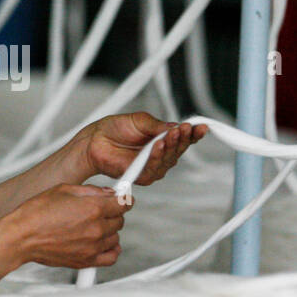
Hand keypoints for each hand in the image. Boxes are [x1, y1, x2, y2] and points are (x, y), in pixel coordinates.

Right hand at [5, 184, 130, 268]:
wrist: (21, 237)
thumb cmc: (36, 213)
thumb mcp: (63, 190)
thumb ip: (91, 190)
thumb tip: (107, 192)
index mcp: (93, 208)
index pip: (124, 203)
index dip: (122, 198)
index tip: (119, 198)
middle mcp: (96, 228)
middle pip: (120, 220)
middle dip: (111, 213)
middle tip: (98, 210)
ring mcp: (92, 247)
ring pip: (115, 237)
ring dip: (108, 230)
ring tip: (92, 226)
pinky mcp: (86, 261)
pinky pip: (111, 257)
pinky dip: (110, 250)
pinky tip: (102, 243)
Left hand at [81, 112, 206, 185]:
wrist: (96, 140)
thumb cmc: (115, 129)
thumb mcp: (140, 120)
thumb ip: (158, 125)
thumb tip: (177, 126)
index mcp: (163, 139)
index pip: (183, 138)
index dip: (193, 133)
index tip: (201, 127)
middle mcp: (161, 154)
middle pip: (180, 149)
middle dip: (184, 138)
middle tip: (185, 128)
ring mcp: (154, 166)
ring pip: (170, 159)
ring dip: (172, 145)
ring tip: (173, 134)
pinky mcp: (143, 176)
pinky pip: (155, 167)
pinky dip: (158, 156)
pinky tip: (159, 145)